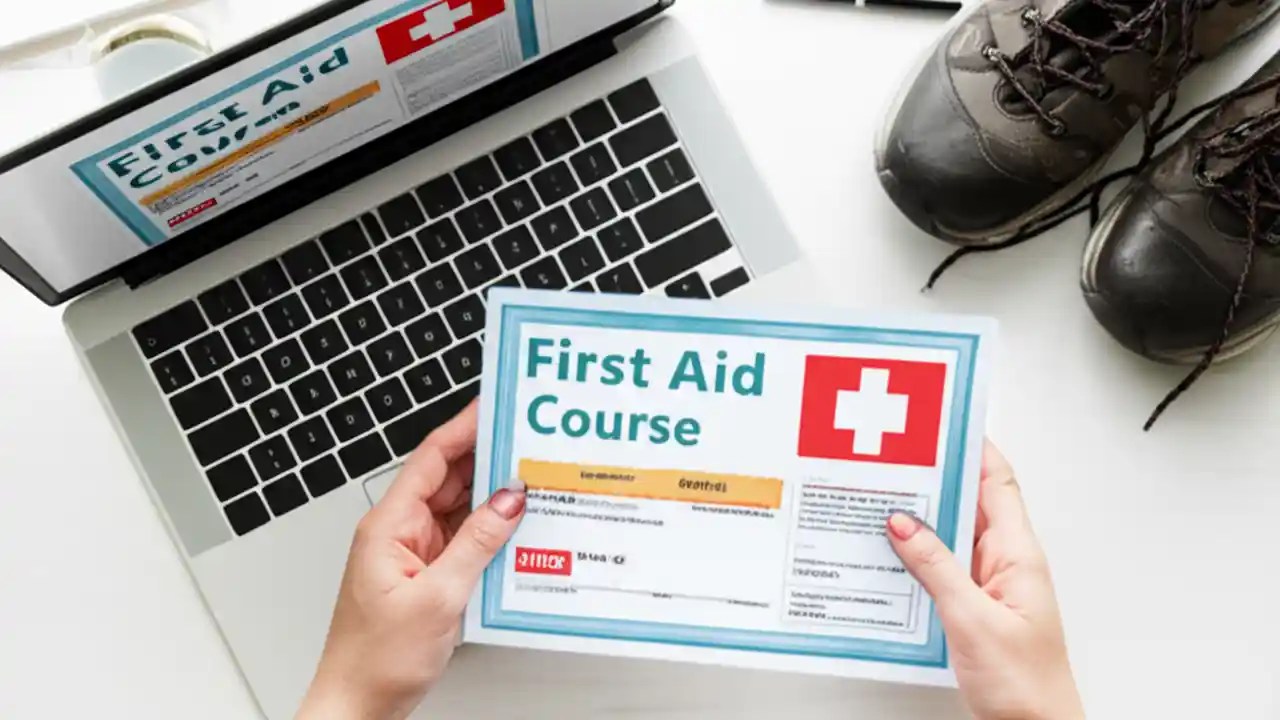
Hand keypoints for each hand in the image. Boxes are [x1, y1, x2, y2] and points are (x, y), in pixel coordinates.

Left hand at [297, 402, 525, 719]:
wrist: (358, 706)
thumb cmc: (376, 660)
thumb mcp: (438, 597)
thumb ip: (478, 543)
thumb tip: (509, 500)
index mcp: (389, 525)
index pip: (432, 458)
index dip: (465, 427)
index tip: (496, 406)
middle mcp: (401, 532)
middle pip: (450, 477)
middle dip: (490, 457)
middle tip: (530, 440)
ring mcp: (416, 553)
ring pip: (462, 508)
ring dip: (495, 495)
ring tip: (534, 478)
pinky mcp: (429, 575)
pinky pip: (465, 539)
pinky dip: (492, 530)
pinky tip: (519, 527)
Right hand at [886, 441, 1083, 719]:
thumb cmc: (1026, 687)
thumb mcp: (972, 620)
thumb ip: (936, 567)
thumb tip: (904, 523)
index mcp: (1018, 554)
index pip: (996, 481)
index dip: (971, 447)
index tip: (940, 423)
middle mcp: (1006, 562)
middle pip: (968, 502)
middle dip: (932, 479)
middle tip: (895, 458)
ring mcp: (989, 584)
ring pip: (950, 535)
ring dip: (920, 519)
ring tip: (882, 502)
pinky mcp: (973, 606)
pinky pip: (941, 566)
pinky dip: (916, 556)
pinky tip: (890, 556)